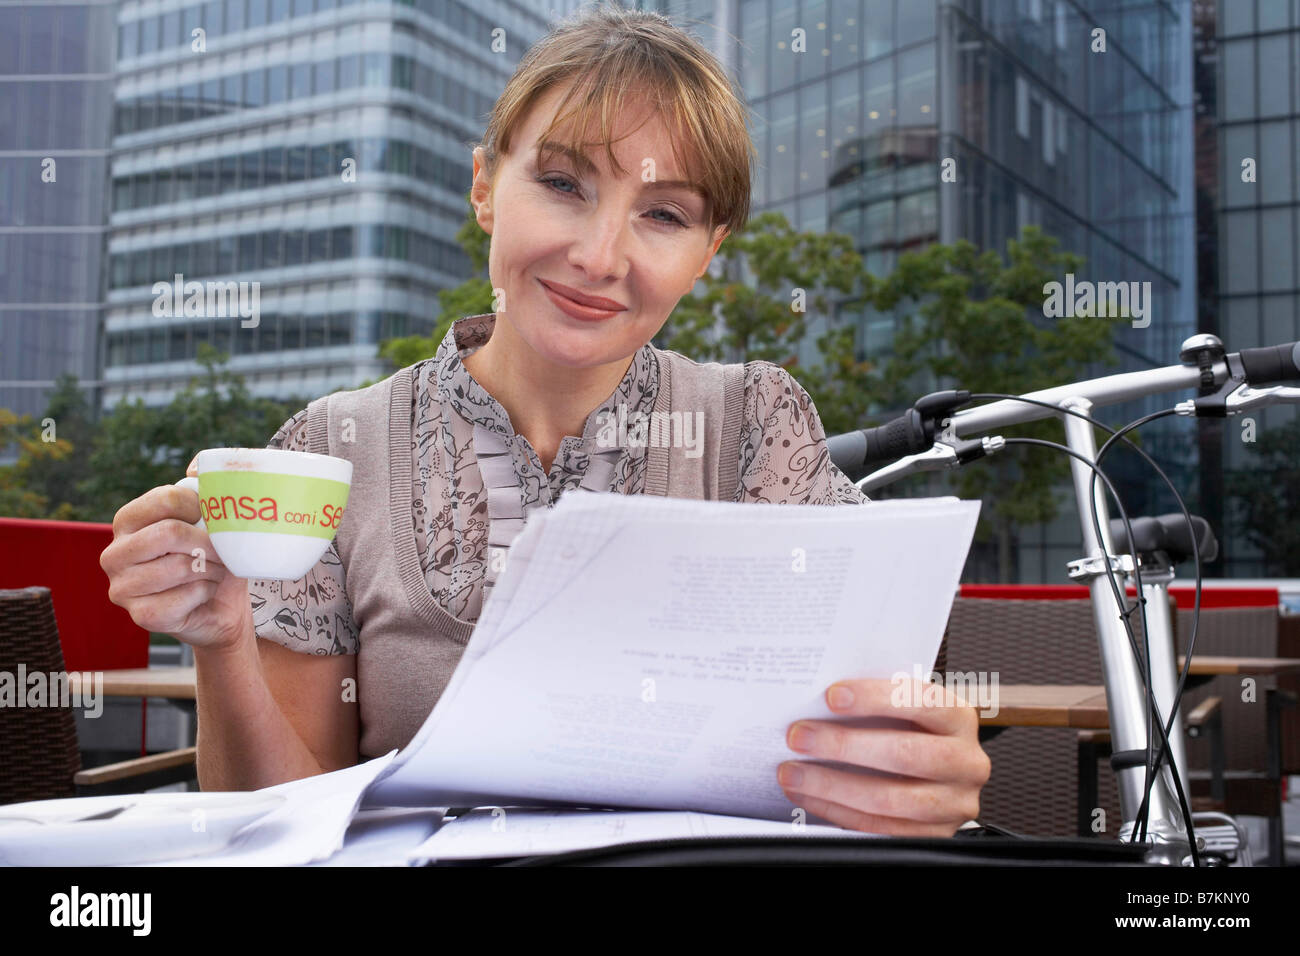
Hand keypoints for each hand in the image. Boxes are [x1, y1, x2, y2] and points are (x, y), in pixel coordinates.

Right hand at [100, 455, 252, 649]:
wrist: (223, 604)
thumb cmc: (214, 556)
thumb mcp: (210, 516)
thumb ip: (203, 484)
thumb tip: (197, 468)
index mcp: (127, 522)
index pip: (164, 499)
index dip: (200, 506)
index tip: (212, 517)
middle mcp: (114, 554)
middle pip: (169, 533)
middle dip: (207, 543)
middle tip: (221, 552)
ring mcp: (122, 588)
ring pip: (180, 567)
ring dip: (210, 570)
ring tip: (213, 572)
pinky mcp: (141, 616)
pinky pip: (184, 597)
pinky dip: (205, 593)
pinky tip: (203, 593)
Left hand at [778, 677, 990, 836]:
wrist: (938, 773)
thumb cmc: (910, 731)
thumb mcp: (904, 709)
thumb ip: (873, 703)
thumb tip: (814, 702)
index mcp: (959, 718)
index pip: (921, 701)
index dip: (874, 698)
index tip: (831, 696)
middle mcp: (966, 762)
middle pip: (903, 754)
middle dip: (843, 745)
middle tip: (799, 737)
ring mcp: (954, 803)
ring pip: (888, 799)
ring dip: (831, 786)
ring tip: (793, 773)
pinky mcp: (935, 835)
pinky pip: (881, 827)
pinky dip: (838, 811)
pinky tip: (809, 796)